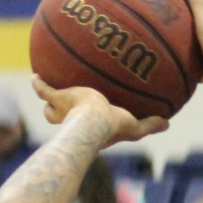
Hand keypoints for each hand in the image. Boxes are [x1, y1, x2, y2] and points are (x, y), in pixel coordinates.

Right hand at [29, 78, 167, 145]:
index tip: (80, 116)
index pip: (83, 126)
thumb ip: (150, 124)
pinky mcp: (58, 98)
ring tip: (44, 84)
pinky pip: (44, 89)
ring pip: (49, 106)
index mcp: (87, 125)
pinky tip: (35, 75)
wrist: (95, 122)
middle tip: (59, 103)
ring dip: (48, 98)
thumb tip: (168, 124)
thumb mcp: (135, 126)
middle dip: (55, 112)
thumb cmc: (113, 127)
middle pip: (57, 118)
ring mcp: (62, 109)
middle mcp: (71, 120)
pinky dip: (38, 84)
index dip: (81, 122)